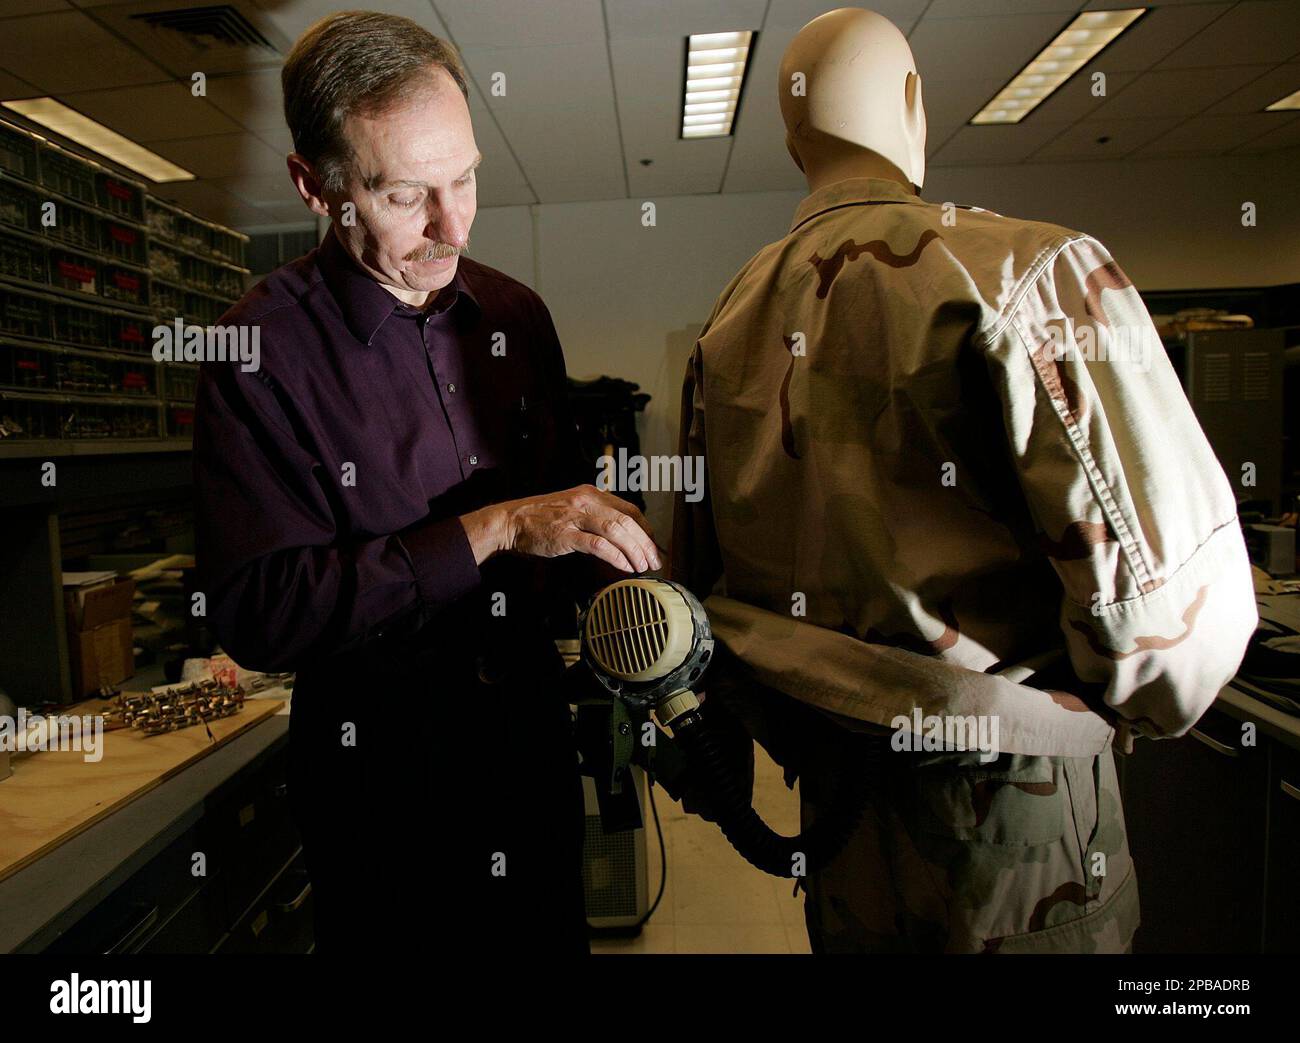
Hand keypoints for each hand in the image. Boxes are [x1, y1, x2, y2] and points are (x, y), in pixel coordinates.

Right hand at [461, 485, 660, 572]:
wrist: (511, 520)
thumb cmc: (541, 518)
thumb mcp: (573, 508)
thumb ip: (596, 517)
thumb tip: (623, 536)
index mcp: (592, 493)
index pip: (630, 509)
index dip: (647, 529)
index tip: (654, 546)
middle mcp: (587, 501)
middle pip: (628, 521)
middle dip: (645, 543)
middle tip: (654, 560)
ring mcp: (576, 516)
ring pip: (616, 530)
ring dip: (634, 550)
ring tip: (642, 566)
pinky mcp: (566, 534)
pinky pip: (598, 544)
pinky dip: (615, 556)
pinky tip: (623, 566)